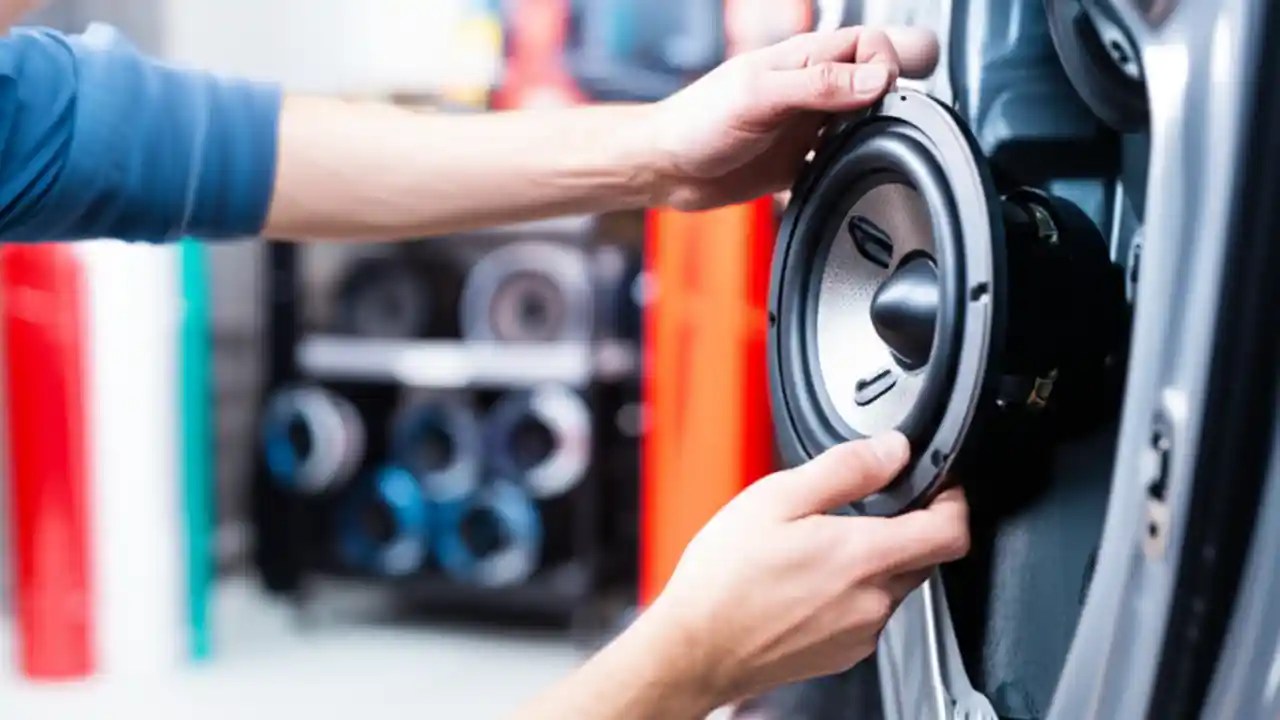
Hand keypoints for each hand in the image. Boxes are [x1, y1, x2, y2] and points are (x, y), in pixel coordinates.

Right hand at [640, 432, 969, 706]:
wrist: (695, 649)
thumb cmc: (723, 581)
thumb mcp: (776, 498)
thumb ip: (844, 469)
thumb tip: (891, 450)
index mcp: (863, 557)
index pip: (950, 531)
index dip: (954, 500)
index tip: (939, 483)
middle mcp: (873, 601)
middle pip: (925, 557)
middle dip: (909, 526)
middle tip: (867, 506)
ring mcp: (861, 633)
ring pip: (895, 585)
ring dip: (876, 560)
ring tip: (821, 546)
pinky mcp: (844, 654)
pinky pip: (869, 613)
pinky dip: (854, 591)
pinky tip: (810, 581)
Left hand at [644, 27, 939, 210]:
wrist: (666, 167)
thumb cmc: (697, 123)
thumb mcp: (760, 97)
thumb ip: (819, 86)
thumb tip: (877, 80)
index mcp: (804, 58)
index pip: (871, 43)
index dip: (887, 63)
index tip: (880, 95)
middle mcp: (812, 88)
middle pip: (875, 79)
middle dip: (894, 95)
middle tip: (889, 122)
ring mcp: (807, 125)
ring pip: (864, 120)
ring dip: (876, 134)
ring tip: (869, 151)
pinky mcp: (800, 160)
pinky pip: (841, 159)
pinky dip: (851, 167)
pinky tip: (843, 176)